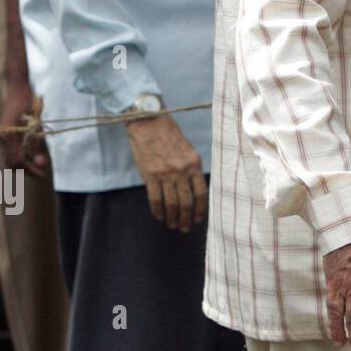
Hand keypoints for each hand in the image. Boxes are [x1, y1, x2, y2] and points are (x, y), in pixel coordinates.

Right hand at [0, 78, 48, 177]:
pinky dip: (19, 155)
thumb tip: (41, 163)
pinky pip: (9, 150)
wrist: (17, 90)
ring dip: (22, 164)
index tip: (42, 174)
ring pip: (9, 158)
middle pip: (11, 162)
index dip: (30, 168)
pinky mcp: (1, 135)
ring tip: (37, 166)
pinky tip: (30, 156)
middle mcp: (1, 137)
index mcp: (8, 134)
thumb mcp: (36, 124)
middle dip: (26, 169)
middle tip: (41, 173)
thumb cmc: (29, 103)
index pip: (18, 159)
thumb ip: (36, 144)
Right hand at [125, 114, 207, 231]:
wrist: (148, 123)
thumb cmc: (169, 133)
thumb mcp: (187, 149)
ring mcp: (165, 174)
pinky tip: (159, 216)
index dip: (201, 209)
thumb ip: (190, 167)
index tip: (199, 218)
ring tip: (172, 225)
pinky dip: (157, 210)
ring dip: (172, 217)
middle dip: (186, 218)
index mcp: (194, 163)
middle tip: (185, 228)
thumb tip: (192, 187)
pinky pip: (154, 198)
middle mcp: (181, 170)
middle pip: (186, 202)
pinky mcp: (149, 175)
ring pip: (171, 203)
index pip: (201, 192)